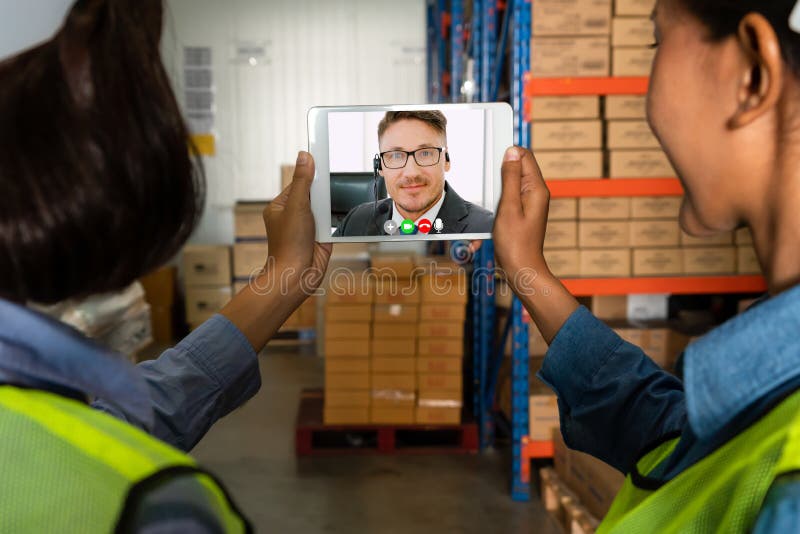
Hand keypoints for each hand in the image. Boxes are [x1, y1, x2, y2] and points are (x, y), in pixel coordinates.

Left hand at [264, 151, 331, 294]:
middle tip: (323, 197)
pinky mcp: (320, 236)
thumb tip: (305, 157)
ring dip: (328, 210)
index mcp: (280, 206)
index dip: (310, 175)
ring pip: (324, 208)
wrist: (297, 275)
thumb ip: (303, 181)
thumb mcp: (296, 206)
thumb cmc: (288, 245)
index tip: (322, 160)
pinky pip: (331, 222)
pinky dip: (334, 222)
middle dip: (322, 196)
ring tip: (323, 218)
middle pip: (314, 195)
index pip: (299, 183)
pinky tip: (331, 225)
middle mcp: (293, 216)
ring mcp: (307, 226)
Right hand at [493, 146, 550, 281]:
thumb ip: (510, 178)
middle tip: (491, 191)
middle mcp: (536, 193)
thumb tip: (512, 152)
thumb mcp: (508, 207)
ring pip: (510, 184)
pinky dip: (498, 204)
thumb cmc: (515, 243)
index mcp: (536, 189)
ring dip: (496, 191)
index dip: (508, 154)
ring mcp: (529, 203)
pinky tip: (494, 217)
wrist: (521, 269)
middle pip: (517, 169)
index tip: (491, 160)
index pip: (525, 156)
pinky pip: (508, 198)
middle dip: (499, 174)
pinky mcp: (522, 212)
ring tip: (493, 208)